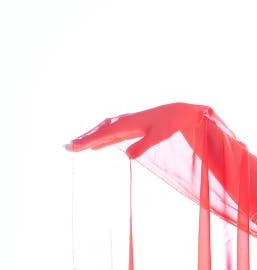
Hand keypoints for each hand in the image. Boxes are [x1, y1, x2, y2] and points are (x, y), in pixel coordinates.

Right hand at [65, 102, 207, 158]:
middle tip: (66, 148)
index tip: (74, 146)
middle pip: (98, 131)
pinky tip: (95, 147)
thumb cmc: (169, 124)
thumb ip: (143, 145)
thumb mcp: (159, 136)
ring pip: (102, 131)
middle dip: (83, 139)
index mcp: (127, 123)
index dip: (88, 140)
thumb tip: (128, 156)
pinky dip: (101, 139)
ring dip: (89, 138)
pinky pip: (110, 134)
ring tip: (75, 146)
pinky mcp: (130, 127)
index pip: (103, 134)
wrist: (177, 112)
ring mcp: (125, 124)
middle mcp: (123, 122)